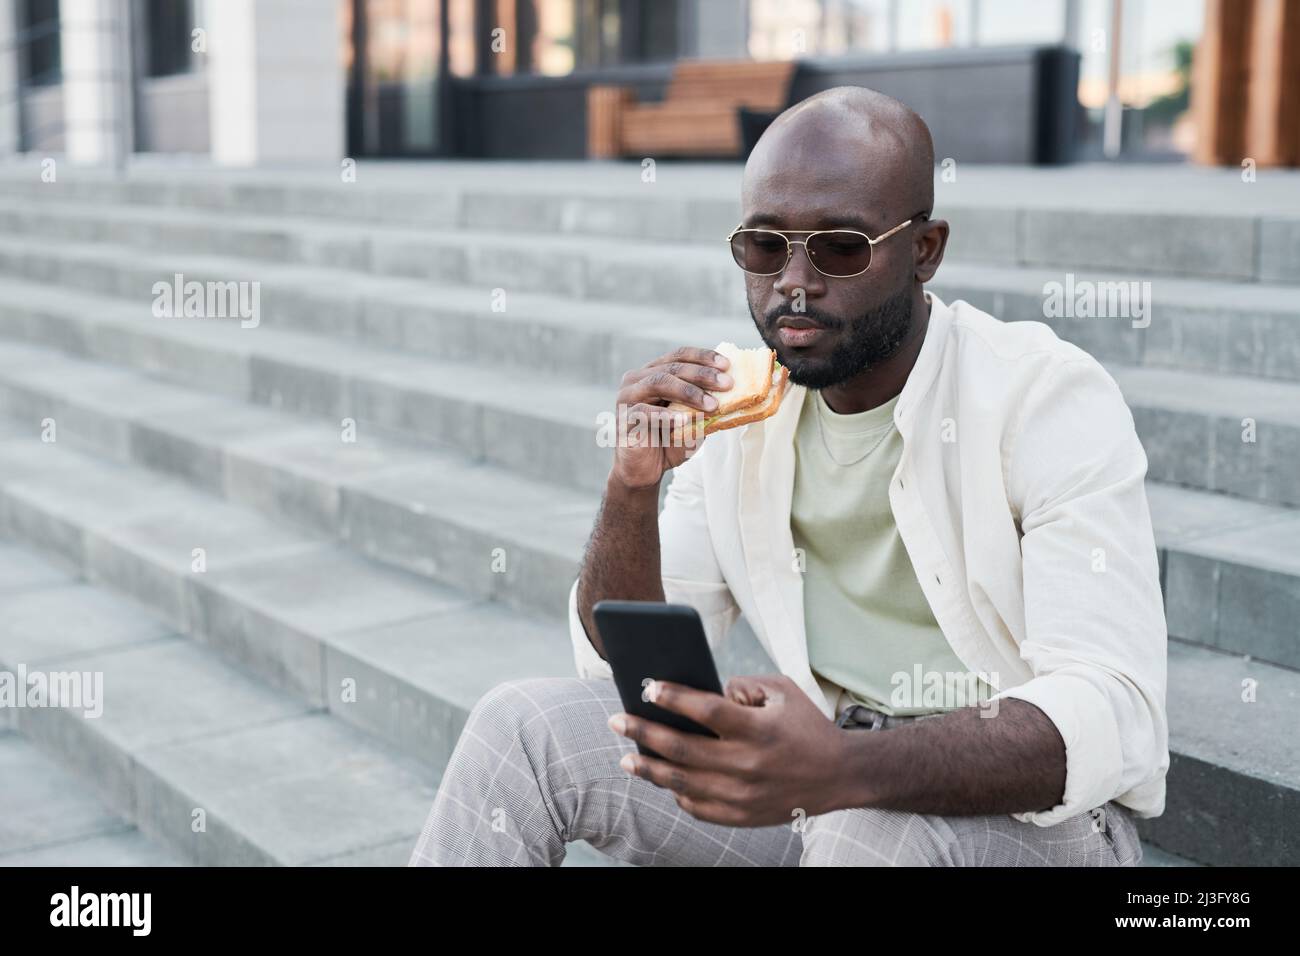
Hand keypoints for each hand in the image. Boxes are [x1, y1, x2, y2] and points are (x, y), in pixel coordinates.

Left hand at [607, 674, 854, 826]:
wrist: (840, 775)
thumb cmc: (806, 726)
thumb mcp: (782, 692)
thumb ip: (742, 685)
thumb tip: (700, 690)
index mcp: (759, 729)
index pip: (706, 711)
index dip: (673, 698)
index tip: (647, 686)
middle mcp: (748, 764)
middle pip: (682, 749)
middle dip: (643, 733)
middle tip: (617, 720)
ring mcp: (742, 796)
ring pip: (681, 783)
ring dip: (648, 768)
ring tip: (626, 756)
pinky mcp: (741, 817)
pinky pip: (696, 806)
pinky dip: (675, 792)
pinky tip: (660, 779)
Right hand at [610, 346, 731, 490]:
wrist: (644, 471)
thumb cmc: (669, 441)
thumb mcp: (693, 420)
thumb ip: (705, 405)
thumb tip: (734, 392)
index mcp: (653, 373)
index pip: (678, 356)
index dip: (703, 357)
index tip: (727, 365)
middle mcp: (637, 379)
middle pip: (672, 368)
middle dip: (702, 375)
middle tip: (726, 384)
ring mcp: (627, 397)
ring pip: (659, 383)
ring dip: (689, 392)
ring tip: (712, 405)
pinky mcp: (623, 418)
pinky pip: (645, 412)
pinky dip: (668, 416)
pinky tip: (686, 421)